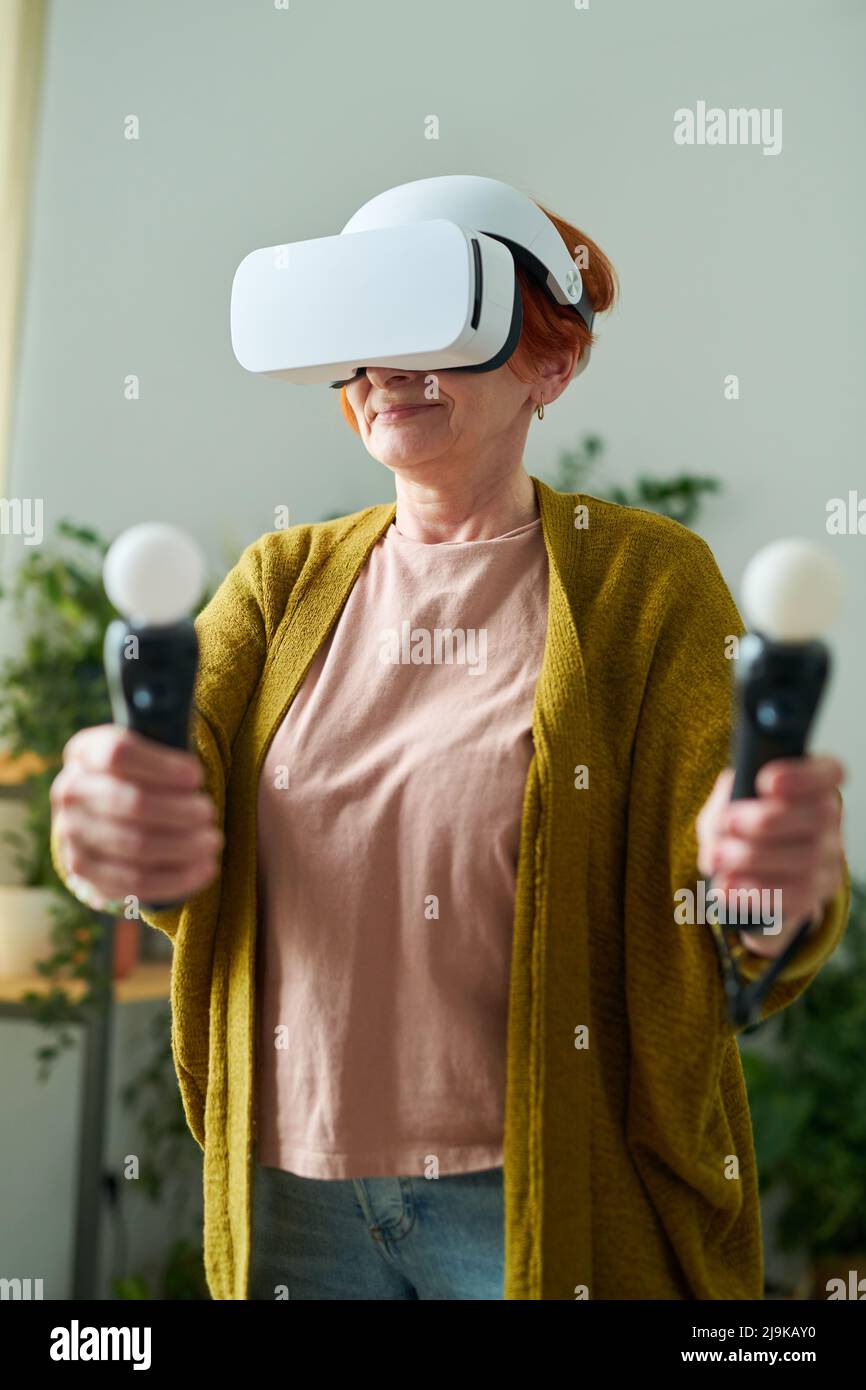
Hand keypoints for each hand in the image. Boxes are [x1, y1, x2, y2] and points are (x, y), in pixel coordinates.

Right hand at [50, 725, 222, 909]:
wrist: (104, 813)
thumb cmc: (143, 774)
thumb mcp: (147, 749)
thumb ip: (167, 737)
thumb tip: (190, 733)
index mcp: (85, 751)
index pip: (118, 753)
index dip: (162, 767)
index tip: (197, 776)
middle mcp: (70, 791)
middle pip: (132, 803)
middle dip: (181, 812)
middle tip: (210, 813)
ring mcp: (71, 834)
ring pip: (136, 845)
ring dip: (184, 845)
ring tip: (213, 840)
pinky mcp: (84, 871)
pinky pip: (134, 881)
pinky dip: (176, 878)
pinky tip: (205, 869)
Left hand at [696, 755, 845, 958]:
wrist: (743, 875)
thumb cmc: (737, 826)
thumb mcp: (728, 803)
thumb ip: (727, 797)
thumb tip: (728, 806)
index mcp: (814, 787)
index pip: (830, 773)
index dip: (803, 776)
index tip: (766, 782)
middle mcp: (829, 821)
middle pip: (818, 816)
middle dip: (769, 820)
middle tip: (728, 822)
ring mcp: (828, 860)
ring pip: (806, 859)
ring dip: (756, 858)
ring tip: (718, 856)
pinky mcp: (816, 894)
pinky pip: (796, 895)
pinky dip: (757, 891)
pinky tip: (726, 886)